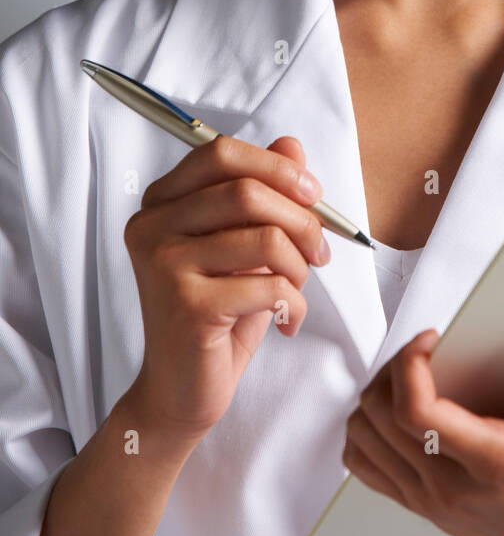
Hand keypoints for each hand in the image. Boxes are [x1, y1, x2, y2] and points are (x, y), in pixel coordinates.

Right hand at [124, 135, 329, 442]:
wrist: (181, 391)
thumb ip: (263, 191)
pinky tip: (287, 322)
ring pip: (266, 238)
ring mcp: (164, 265)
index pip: (221, 153)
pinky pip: (270, 286)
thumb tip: (291, 145)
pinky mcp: (186, 306)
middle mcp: (152, 226)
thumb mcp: (243, 244)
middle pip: (248, 192)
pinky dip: (295, 305)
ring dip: (300, 266)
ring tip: (297, 289)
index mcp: (161, 202)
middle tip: (320, 252)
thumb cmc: (218, 313)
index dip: (276, 167)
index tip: (313, 194)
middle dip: (302, 220)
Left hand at [342, 311, 503, 535]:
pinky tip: (393, 415)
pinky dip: (366, 432)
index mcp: (490, 460)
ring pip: (363, 437)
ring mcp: (428, 498)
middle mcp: (449, 484)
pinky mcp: (418, 505)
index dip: (410, 364)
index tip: (429, 341)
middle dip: (393, 368)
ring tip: (408, 380)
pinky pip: (363, 465)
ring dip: (376, 397)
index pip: (416, 411)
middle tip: (422, 354)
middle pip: (380, 415)